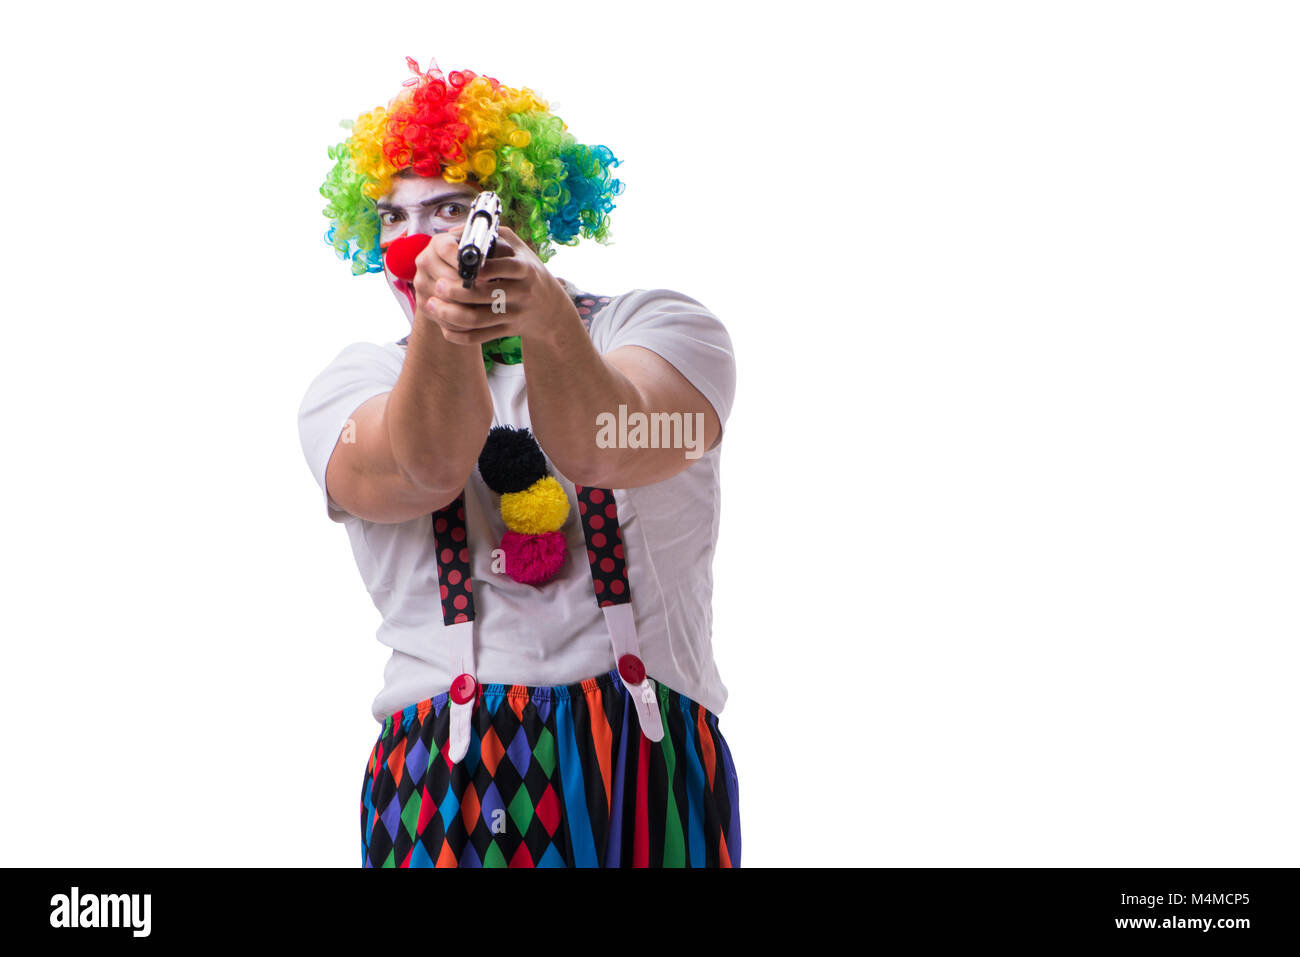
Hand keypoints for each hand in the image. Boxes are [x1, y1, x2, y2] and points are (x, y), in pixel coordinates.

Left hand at [414, 226, 577, 346]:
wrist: (549, 307)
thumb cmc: (526, 269)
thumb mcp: (516, 247)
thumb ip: (490, 235)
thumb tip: (455, 232)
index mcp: (524, 269)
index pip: (505, 267)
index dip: (482, 267)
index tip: (459, 264)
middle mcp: (522, 293)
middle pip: (486, 295)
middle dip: (458, 291)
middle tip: (438, 284)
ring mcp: (514, 314)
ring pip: (478, 319)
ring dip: (451, 313)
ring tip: (433, 304)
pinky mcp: (506, 331)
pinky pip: (479, 336)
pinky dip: (459, 335)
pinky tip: (444, 326)